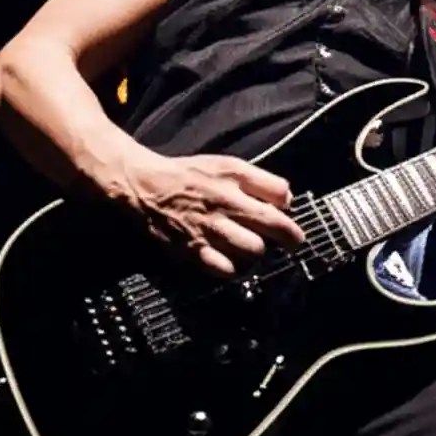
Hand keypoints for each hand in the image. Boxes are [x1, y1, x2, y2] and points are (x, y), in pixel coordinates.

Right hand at [88, 144, 304, 277]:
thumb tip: (287, 200)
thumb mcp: (227, 165)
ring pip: (254, 250)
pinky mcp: (194, 250)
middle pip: (275, 226)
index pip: (281, 194)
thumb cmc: (189, 175)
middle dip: (288, 237)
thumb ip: (259, 181)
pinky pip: (226, 269)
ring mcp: (210, 228)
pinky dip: (234, 269)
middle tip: (289, 243)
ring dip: (259, 252)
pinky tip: (231, 262)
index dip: (291, 208)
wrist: (144, 186)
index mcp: (235, 178)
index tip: (291, 221)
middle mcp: (226, 203)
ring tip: (253, 250)